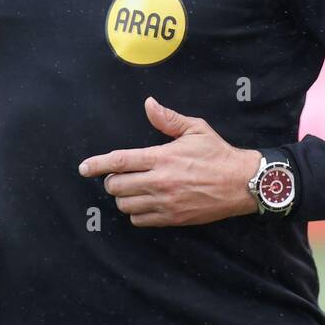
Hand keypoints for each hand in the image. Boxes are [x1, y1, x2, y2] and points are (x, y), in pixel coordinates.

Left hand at [78, 96, 261, 226]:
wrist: (241, 183)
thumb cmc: (218, 154)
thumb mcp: (195, 129)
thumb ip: (168, 119)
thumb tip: (148, 104)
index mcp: (162, 157)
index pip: (119, 162)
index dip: (97, 165)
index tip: (84, 168)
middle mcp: (160, 182)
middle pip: (117, 186)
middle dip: (112, 181)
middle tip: (118, 176)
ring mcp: (165, 203)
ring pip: (126, 205)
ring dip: (123, 197)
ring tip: (132, 189)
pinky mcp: (172, 218)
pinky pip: (140, 220)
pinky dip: (136, 213)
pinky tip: (143, 203)